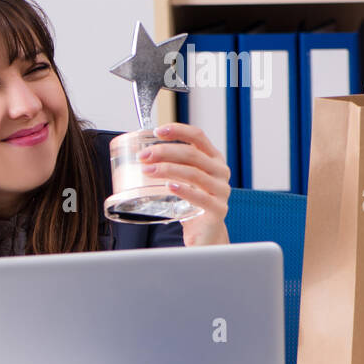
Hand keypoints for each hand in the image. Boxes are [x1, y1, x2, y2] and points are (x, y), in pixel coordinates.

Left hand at [140, 123, 230, 246]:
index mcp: (212, 159)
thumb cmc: (191, 203)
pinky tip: (169, 187)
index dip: (178, 130)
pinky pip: (200, 197)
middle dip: (164, 152)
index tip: (157, 131)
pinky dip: (184, 190)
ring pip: (194, 173)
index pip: (198, 137)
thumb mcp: (183, 179)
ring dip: (168, 169)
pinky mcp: (218, 209)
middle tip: (143, 156)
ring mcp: (221, 191)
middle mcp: (220, 171)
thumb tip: (141, 154)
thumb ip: (171, 165)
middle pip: (192, 154)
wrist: (205, 233)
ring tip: (148, 170)